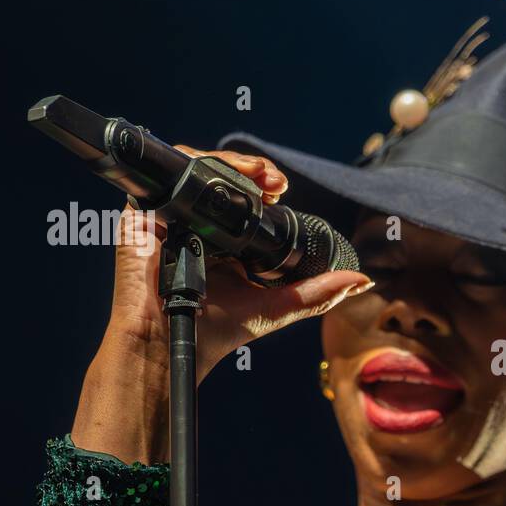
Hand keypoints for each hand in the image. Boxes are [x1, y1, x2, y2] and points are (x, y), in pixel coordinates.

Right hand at [73, 147, 371, 464]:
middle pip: (222, 175)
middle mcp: (197, 222)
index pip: (244, 195)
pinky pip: (166, 177)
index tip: (282, 187)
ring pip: (197, 168)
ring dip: (228, 162)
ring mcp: (170, 216)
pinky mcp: (143, 214)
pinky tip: (216, 175)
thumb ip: (318, 292)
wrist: (172, 343)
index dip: (263, 183)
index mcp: (225, 238)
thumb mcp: (278, 305)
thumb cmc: (216, 330)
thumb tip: (362, 281)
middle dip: (250, 168)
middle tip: (274, 181)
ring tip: (255, 177)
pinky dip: (192, 166)